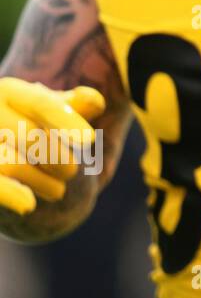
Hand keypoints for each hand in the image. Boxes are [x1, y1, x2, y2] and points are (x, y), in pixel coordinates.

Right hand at [0, 78, 103, 215]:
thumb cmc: (20, 123)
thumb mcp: (42, 110)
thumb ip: (68, 106)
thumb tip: (94, 100)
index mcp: (9, 92)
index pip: (41, 104)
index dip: (65, 120)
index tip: (88, 140)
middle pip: (31, 138)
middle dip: (59, 160)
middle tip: (71, 172)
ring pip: (12, 164)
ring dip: (43, 182)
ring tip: (58, 191)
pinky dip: (11, 195)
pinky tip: (28, 205)